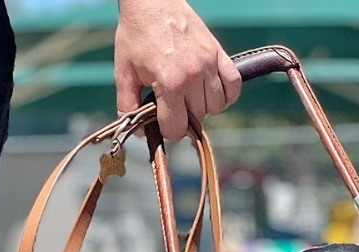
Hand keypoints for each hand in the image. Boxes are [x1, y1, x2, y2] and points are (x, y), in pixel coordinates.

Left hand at [115, 0, 241, 141]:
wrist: (152, 2)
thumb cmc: (137, 35)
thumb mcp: (124, 73)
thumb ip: (128, 106)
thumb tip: (141, 132)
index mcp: (169, 83)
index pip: (177, 129)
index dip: (168, 129)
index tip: (162, 119)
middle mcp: (193, 76)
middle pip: (197, 119)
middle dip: (184, 117)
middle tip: (172, 103)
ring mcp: (208, 64)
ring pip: (216, 107)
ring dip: (204, 107)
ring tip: (190, 96)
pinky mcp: (218, 53)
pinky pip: (233, 86)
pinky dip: (226, 95)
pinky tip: (212, 92)